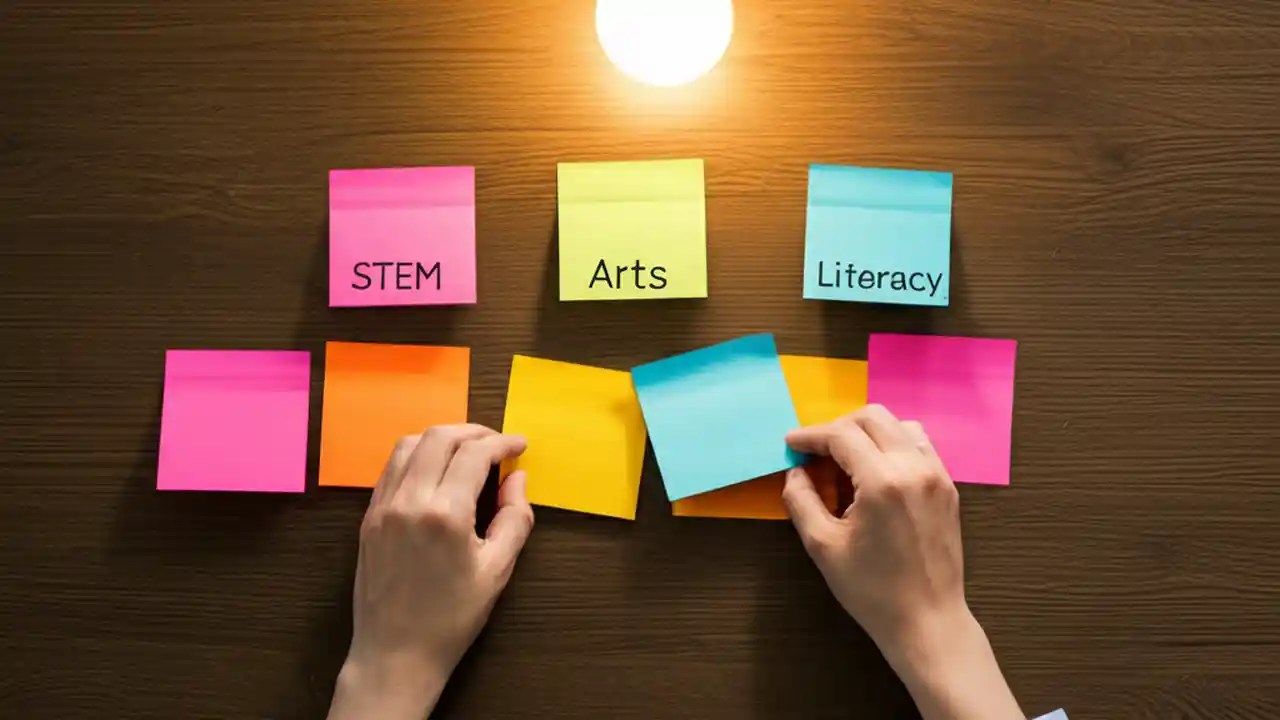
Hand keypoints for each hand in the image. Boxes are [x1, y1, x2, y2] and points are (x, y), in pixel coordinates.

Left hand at [328, 425, 533, 719]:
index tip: (520, 445)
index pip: (474, 453)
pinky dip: (416, 456)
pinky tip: (436, 470)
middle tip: (497, 443)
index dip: (502, 442)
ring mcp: (383, 506)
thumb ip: (515, 518)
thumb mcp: (497, 570)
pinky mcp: (369, 517)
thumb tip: (517, 478)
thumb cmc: (452, 618)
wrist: (395, 653)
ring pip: (408, 445)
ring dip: (441, 438)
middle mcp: (409, 500)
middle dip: (473, 432)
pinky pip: (391, 468)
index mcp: (445, 513)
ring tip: (467, 450)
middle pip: (439, 437)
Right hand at [782, 405, 1021, 719]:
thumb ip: (801, 500)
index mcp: (883, 481)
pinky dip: (893, 444)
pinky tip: (876, 469)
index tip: (791, 444)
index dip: (810, 435)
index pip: (841, 435)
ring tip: (846, 458)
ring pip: (900, 425)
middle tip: (816, 450)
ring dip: (868, 432)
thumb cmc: (872, 590)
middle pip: (873, 417)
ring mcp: (937, 475)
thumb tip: (796, 472)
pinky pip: (919, 445)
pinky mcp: (948, 487)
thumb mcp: (822, 546)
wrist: (927, 620)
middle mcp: (914, 468)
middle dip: (838, 427)